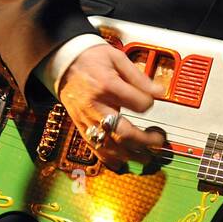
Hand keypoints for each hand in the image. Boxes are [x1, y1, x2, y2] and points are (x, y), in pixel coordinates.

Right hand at [56, 43, 167, 169]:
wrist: (63, 63)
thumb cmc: (91, 59)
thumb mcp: (117, 58)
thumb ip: (139, 77)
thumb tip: (159, 91)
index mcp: (107, 86)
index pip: (138, 104)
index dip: (149, 104)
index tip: (151, 101)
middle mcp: (96, 106)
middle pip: (123, 132)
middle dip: (144, 141)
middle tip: (158, 142)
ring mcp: (86, 118)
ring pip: (109, 145)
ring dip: (130, 155)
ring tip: (146, 157)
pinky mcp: (80, 126)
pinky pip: (95, 147)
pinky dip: (110, 158)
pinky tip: (122, 162)